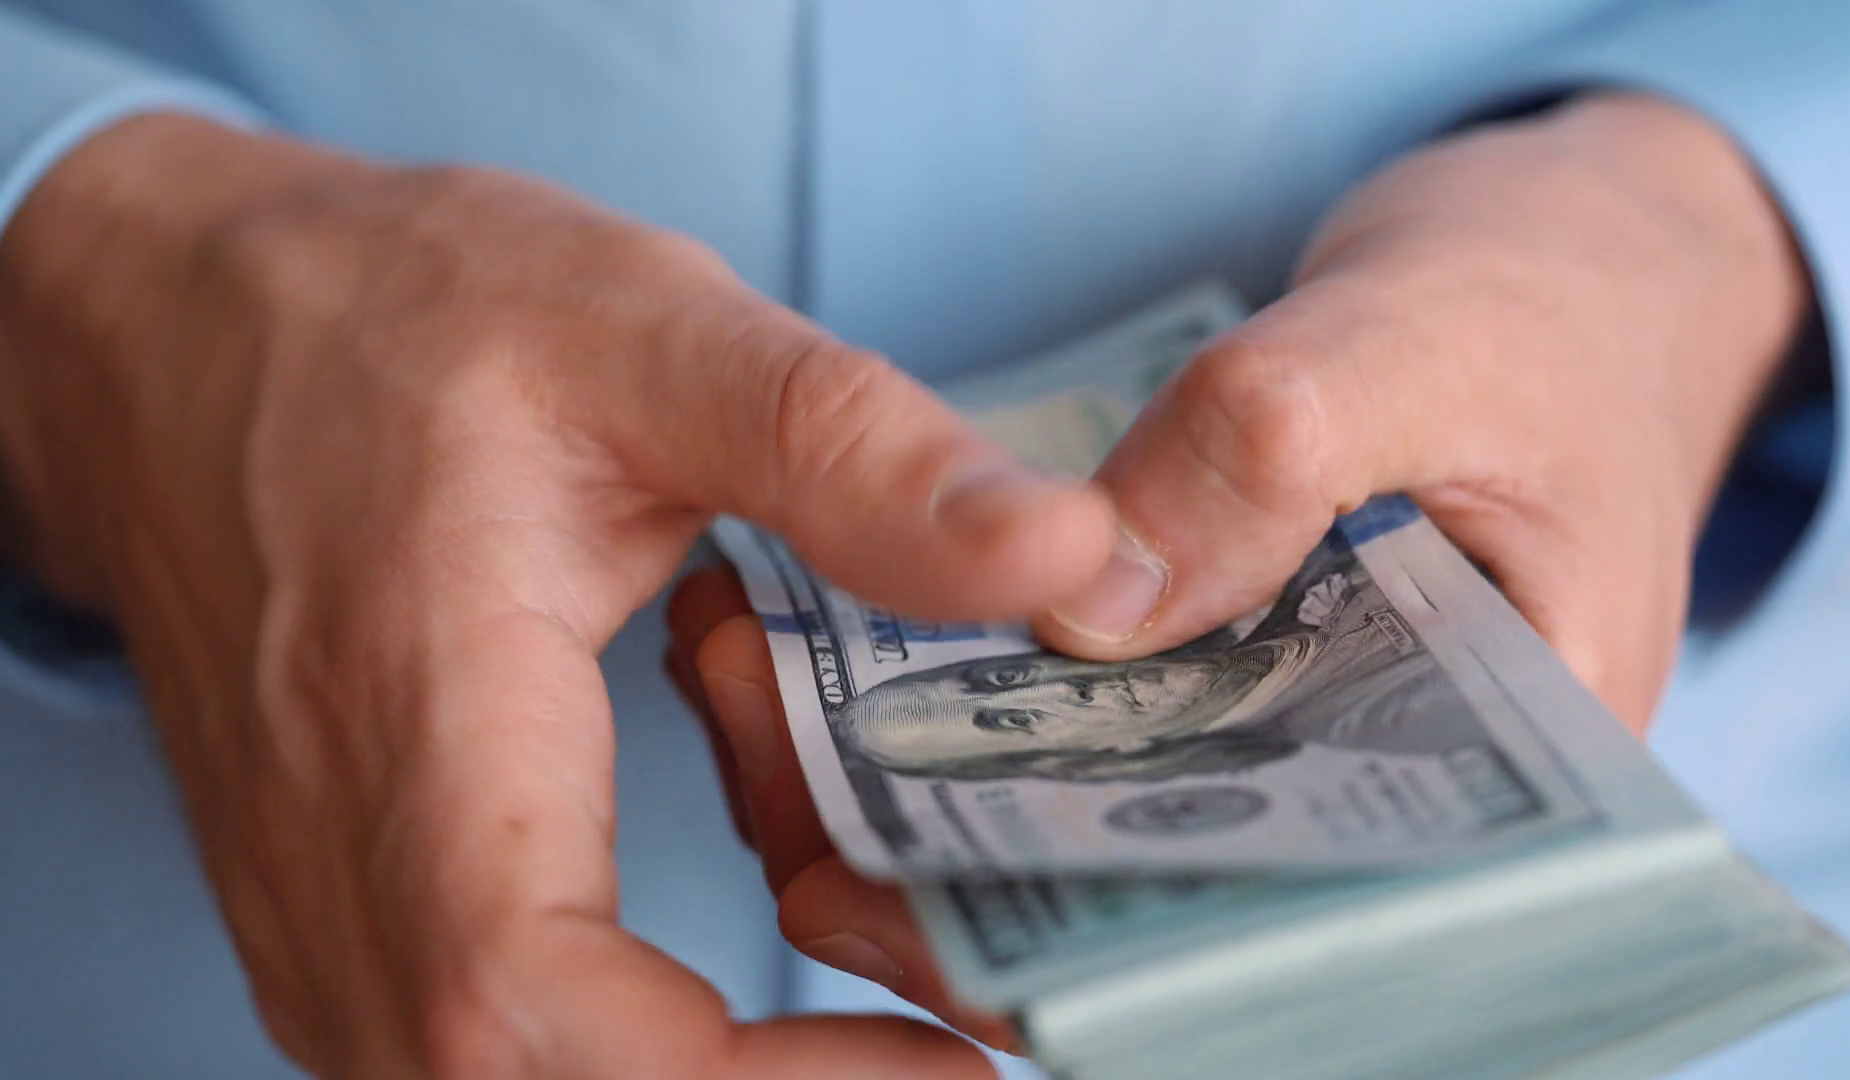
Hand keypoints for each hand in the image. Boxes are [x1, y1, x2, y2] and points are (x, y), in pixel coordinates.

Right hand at [0, 114, 1117, 1076]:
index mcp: (415, 733)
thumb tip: (1069, 558)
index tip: (948, 1052)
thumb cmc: (391, 317)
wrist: (180, 328)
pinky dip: (658, 997)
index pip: (533, 1018)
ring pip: (538, 1076)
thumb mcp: (642, 335)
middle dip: (786, 1075)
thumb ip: (852, 452)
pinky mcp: (346, 911)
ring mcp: (323, 916)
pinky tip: (750, 830)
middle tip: (959, 961)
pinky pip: (506, 1033)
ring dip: (729, 1027)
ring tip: (856, 857)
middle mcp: (337, 874)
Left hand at [672, 93, 1805, 1022]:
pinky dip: (990, 704)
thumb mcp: (1427, 340)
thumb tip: (1091, 602)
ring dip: (968, 796)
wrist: (1570, 268)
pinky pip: (1106, 728)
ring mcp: (1320, 746)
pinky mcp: (1243, 686)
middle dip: (1010, 878)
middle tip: (824, 836)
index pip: (1332, 927)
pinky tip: (850, 669)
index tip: (963, 904)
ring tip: (789, 731)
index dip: (1145, 948)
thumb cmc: (1548, 300)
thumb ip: (1277, 447)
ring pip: (1131, 826)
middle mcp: (1414, 804)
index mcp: (1527, 783)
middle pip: (1200, 900)